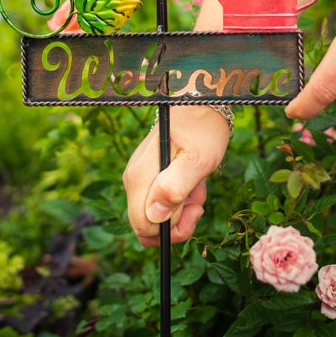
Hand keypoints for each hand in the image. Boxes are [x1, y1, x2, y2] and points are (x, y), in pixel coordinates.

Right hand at [123, 104, 230, 245]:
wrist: (200, 105)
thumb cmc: (201, 130)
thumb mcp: (197, 160)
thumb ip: (175, 188)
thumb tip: (155, 216)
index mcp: (140, 178)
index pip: (143, 226)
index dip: (169, 231)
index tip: (193, 212)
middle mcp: (134, 180)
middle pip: (149, 225)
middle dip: (179, 221)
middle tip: (198, 199)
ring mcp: (140, 178)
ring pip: (158, 215)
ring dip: (183, 209)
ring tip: (198, 186)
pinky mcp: (149, 177)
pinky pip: (162, 202)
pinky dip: (182, 199)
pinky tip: (193, 182)